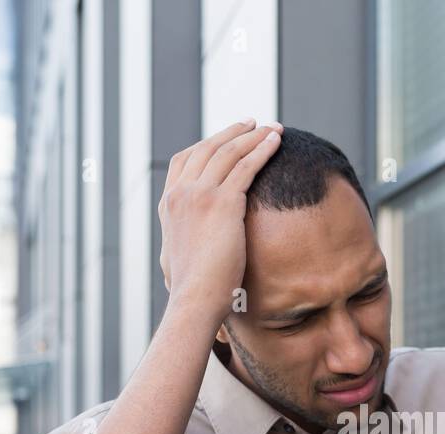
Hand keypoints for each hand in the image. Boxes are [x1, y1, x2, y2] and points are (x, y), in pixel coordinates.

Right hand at [158, 119, 282, 322]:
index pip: (184, 162)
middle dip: (232, 133)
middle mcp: (181, 194)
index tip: (225, 138)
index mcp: (169, 205)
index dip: (206, 144)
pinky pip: (246, 166)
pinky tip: (276, 142)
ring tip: (272, 128)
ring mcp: (199, 195)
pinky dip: (262, 149)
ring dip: (253, 136)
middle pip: (207, 149)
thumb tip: (177, 257)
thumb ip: (179, 246)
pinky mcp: (223, 202)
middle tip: (252, 123)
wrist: (194, 300)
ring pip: (229, 153)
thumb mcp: (174, 261)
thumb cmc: (189, 292)